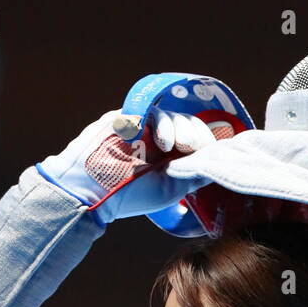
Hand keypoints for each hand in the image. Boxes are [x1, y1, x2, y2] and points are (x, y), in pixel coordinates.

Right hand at [36, 108, 216, 224]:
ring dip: (182, 129)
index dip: (208, 143)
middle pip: (188, 126)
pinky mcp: (130, 117)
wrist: (91, 188)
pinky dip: (164, 124)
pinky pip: (154, 111)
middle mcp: (159, 140)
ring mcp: (145, 127)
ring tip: (179, 146)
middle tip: (196, 148)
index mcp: (170, 158)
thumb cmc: (129, 195)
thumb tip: (216, 165)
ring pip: (174, 116)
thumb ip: (193, 177)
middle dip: (197, 135)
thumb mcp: (169, 190)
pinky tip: (165, 142)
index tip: (215, 152)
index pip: (196, 142)